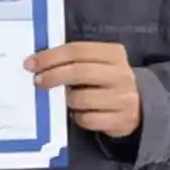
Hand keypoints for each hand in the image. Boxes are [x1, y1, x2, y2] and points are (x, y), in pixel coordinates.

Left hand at [26, 42, 140, 138]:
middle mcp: (121, 74)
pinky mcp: (121, 119)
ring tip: (66, 99)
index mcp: (114, 53)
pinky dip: (78, 117)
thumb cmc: (107, 81)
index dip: (51, 56)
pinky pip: (88, 119)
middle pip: (79, 71)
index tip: (31, 63)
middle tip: (37, 81)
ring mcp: (123, 98)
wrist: (138, 106)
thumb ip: (75, 60)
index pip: (77, 50)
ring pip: (81, 98)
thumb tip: (39, 63)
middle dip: (53, 76)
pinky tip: (79, 113)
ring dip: (67, 100)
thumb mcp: (98, 64)